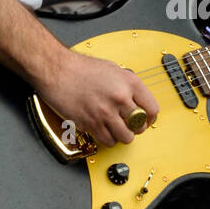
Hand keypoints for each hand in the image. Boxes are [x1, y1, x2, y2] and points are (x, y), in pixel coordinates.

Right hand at [35, 52, 159, 147]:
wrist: (57, 69)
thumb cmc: (79, 67)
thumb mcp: (112, 69)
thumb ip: (126, 84)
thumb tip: (134, 97)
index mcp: (129, 82)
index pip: (152, 109)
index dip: (150, 118)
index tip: (146, 121)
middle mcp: (120, 97)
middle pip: (140, 125)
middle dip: (135, 128)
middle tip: (128, 125)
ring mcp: (106, 112)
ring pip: (125, 137)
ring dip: (121, 136)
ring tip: (115, 129)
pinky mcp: (91, 123)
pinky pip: (108, 141)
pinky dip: (107, 139)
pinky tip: (103, 131)